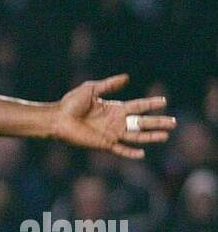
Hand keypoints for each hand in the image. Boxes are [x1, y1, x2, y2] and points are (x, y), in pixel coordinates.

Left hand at [52, 75, 175, 159]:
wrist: (58, 119)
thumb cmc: (71, 103)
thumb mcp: (92, 89)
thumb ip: (109, 85)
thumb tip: (127, 78)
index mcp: (115, 108)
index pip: (138, 106)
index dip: (151, 104)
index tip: (164, 102)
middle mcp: (116, 122)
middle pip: (142, 122)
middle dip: (158, 122)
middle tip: (174, 122)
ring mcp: (111, 134)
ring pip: (136, 136)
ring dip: (150, 136)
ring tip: (166, 136)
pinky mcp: (103, 144)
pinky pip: (120, 150)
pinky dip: (130, 153)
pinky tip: (142, 154)